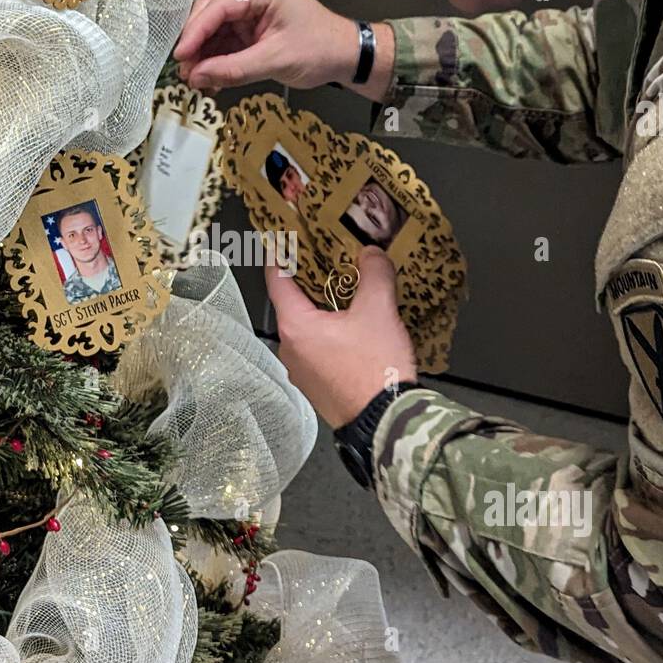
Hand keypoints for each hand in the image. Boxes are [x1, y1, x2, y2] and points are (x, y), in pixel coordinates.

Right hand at [174, 0, 391, 98]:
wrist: (345, 57)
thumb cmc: (321, 49)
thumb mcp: (276, 60)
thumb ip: (234, 69)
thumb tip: (197, 76)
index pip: (218, 6)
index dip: (195, 31)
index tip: (181, 54)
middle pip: (210, 14)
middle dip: (196, 43)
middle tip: (184, 70)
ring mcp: (251, 12)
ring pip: (214, 31)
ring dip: (203, 55)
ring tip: (194, 80)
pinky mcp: (251, 30)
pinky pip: (225, 44)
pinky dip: (215, 61)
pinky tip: (208, 79)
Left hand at [266, 247, 416, 428]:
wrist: (385, 423)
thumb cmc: (375, 370)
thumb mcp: (379, 311)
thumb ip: (374, 275)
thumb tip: (371, 254)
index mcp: (295, 326)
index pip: (277, 280)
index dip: (280, 255)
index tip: (281, 239)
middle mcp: (290, 349)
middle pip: (293, 303)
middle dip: (310, 282)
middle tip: (327, 260)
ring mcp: (301, 371)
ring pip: (306, 328)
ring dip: (323, 310)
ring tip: (347, 293)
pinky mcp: (316, 387)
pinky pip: (317, 350)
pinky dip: (329, 333)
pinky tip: (353, 329)